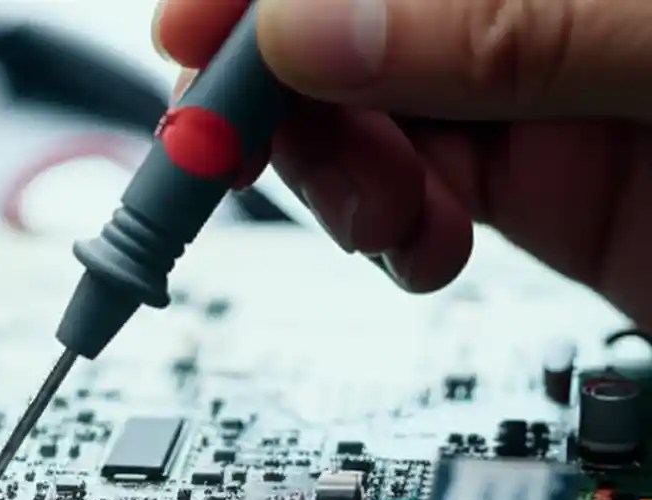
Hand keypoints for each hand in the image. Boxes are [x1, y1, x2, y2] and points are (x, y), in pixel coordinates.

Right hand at [155, 0, 651, 326]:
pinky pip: (415, 194)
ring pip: (358, 121)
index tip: (187, 36)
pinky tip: (424, 249)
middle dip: (276, 100)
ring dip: (336, 180)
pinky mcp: (539, 180)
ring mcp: (527, 94)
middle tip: (244, 157)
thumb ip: (499, 28)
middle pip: (330, 38)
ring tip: (384, 218)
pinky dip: (390, 236)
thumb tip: (307, 32)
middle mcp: (522, 11)